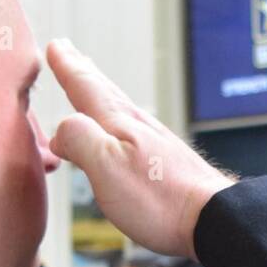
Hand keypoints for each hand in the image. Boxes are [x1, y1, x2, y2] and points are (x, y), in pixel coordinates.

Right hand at [46, 39, 233, 258]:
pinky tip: (121, 133)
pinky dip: (117, 121)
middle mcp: (137, 126)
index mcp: (118, 123)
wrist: (211, 218)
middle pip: (104, 92)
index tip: (55, 47)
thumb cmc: (158, 197)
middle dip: (83, 72)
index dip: (67, 67)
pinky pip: (131, 130)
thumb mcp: (105, 166)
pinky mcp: (164, 163)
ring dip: (100, 92)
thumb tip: (61, 129)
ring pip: (119, 109)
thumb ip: (79, 139)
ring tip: (91, 83)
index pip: (86, 87)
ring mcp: (154, 143)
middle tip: (69, 52)